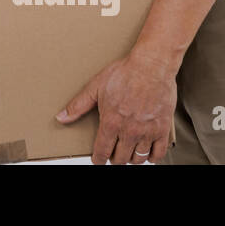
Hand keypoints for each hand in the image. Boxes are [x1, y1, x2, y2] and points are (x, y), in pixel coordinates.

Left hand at [56, 46, 176, 163]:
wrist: (151, 65)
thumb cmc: (124, 73)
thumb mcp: (95, 86)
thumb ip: (78, 105)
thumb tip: (61, 118)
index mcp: (111, 122)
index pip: (102, 152)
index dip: (98, 159)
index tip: (98, 160)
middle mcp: (129, 131)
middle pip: (120, 159)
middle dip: (114, 158)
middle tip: (113, 153)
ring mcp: (147, 131)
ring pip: (138, 158)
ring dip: (131, 158)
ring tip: (128, 152)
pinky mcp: (163, 129)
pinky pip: (159, 153)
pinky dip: (152, 157)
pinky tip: (147, 153)